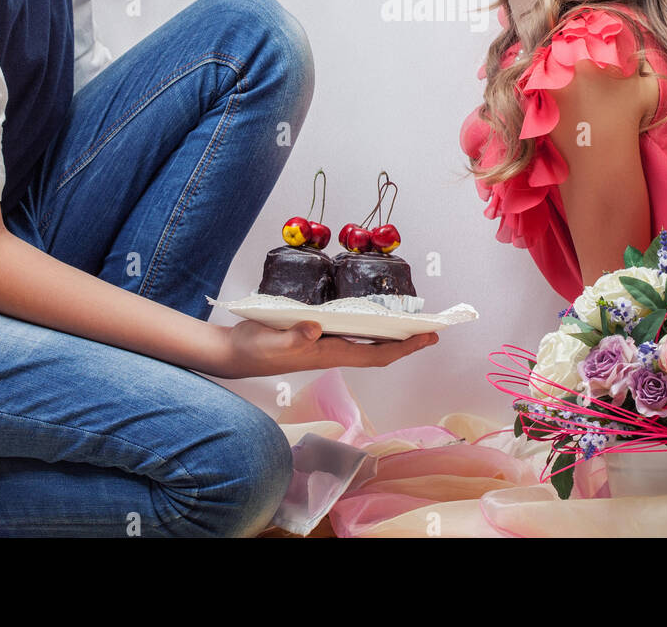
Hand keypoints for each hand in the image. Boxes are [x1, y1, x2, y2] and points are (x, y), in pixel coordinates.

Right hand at [216, 318, 437, 377]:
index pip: (377, 354)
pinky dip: (367, 323)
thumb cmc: (256, 349)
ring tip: (410, 319)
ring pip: (366, 340)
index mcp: (330, 354)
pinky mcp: (315, 334)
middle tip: (431, 328)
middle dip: (407, 341)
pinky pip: (350, 331)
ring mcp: (325, 343)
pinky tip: (370, 312)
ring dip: (390, 332)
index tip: (429, 337)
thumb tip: (317, 329)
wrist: (235, 352)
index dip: (405, 348)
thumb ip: (294, 336)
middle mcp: (333, 350)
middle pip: (379, 349)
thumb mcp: (274, 341)